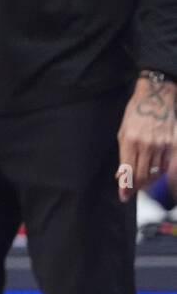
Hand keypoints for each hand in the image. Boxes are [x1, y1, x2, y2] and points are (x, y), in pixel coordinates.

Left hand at [116, 75, 175, 200]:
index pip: (128, 170)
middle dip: (136, 186)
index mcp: (130, 141)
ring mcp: (162, 145)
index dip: (126, 186)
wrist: (155, 97)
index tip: (124, 195)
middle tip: (132, 191)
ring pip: (156, 173)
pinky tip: (155, 174)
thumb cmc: (136, 114)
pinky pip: (167, 166)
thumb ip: (123, 155)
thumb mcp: (123, 133)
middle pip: (142, 175)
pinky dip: (161, 173)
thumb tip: (121, 175)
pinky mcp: (173, 144)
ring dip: (149, 181)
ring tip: (143, 182)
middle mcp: (146, 144)